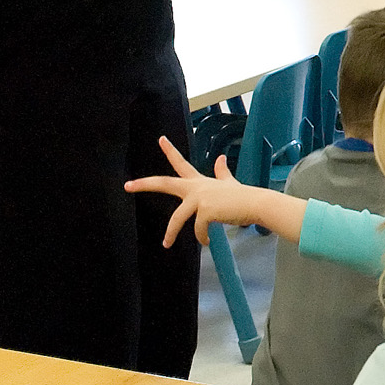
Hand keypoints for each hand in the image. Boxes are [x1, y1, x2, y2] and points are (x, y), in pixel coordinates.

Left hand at [124, 136, 292, 247]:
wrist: (256, 205)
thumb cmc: (243, 197)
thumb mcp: (229, 183)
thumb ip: (221, 172)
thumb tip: (219, 158)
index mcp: (200, 182)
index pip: (181, 163)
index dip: (170, 150)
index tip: (160, 139)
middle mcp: (197, 187)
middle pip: (165, 183)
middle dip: (145, 184)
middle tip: (128, 186)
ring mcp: (200, 198)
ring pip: (178, 217)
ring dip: (170, 232)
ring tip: (166, 244)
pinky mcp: (206, 211)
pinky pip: (198, 228)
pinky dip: (202, 237)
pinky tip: (207, 242)